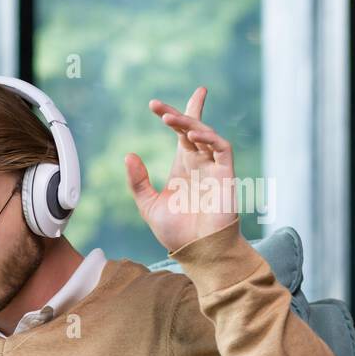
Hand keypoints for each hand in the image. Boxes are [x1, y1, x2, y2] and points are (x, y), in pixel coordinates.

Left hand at [125, 86, 237, 252]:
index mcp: (182, 168)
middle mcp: (199, 163)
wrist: (197, 251)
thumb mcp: (149, 205)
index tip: (154, 104)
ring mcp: (213, 167)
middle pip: (192, 128)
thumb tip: (129, 155)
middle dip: (179, 112)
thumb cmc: (177, 233)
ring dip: (189, 123)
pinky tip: (192, 135)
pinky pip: (221, 148)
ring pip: (204, 134)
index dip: (172, 116)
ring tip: (169, 118)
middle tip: (157, 105)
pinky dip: (208, 138)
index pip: (180, 134)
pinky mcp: (225, 174)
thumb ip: (138, 181)